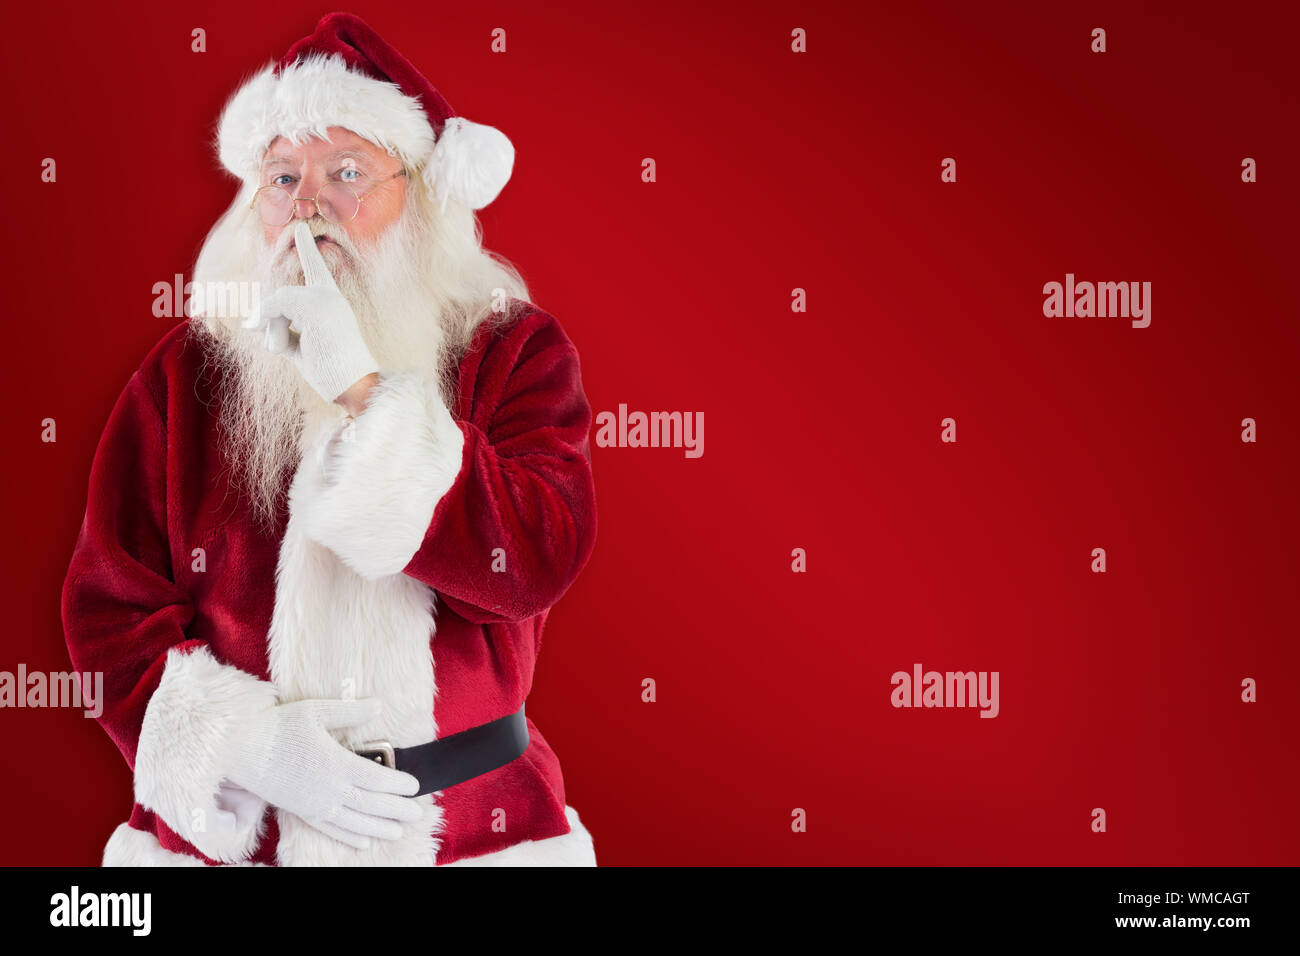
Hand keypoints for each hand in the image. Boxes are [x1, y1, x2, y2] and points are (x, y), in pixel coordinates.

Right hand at [223, 696, 423, 849]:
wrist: (242, 749)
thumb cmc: (279, 726)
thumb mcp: (316, 711)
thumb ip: (350, 711)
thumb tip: (379, 705)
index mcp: (336, 763)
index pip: (377, 778)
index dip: (399, 784)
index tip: (416, 786)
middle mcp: (329, 788)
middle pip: (371, 804)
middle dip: (397, 809)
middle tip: (418, 814)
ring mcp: (315, 803)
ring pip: (355, 821)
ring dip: (379, 826)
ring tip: (399, 830)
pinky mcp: (302, 811)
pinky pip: (331, 828)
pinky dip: (350, 836)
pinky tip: (364, 841)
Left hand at [242, 221, 379, 403]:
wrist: (353, 385)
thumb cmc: (330, 371)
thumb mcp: (301, 345)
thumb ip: (282, 329)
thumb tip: (253, 323)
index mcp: (332, 302)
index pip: (317, 269)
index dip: (307, 248)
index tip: (300, 228)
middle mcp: (330, 296)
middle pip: (284, 294)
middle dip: (266, 315)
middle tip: (250, 329)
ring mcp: (325, 300)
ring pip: (279, 302)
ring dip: (270, 326)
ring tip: (278, 350)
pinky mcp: (316, 309)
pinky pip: (277, 309)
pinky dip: (270, 328)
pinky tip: (279, 349)